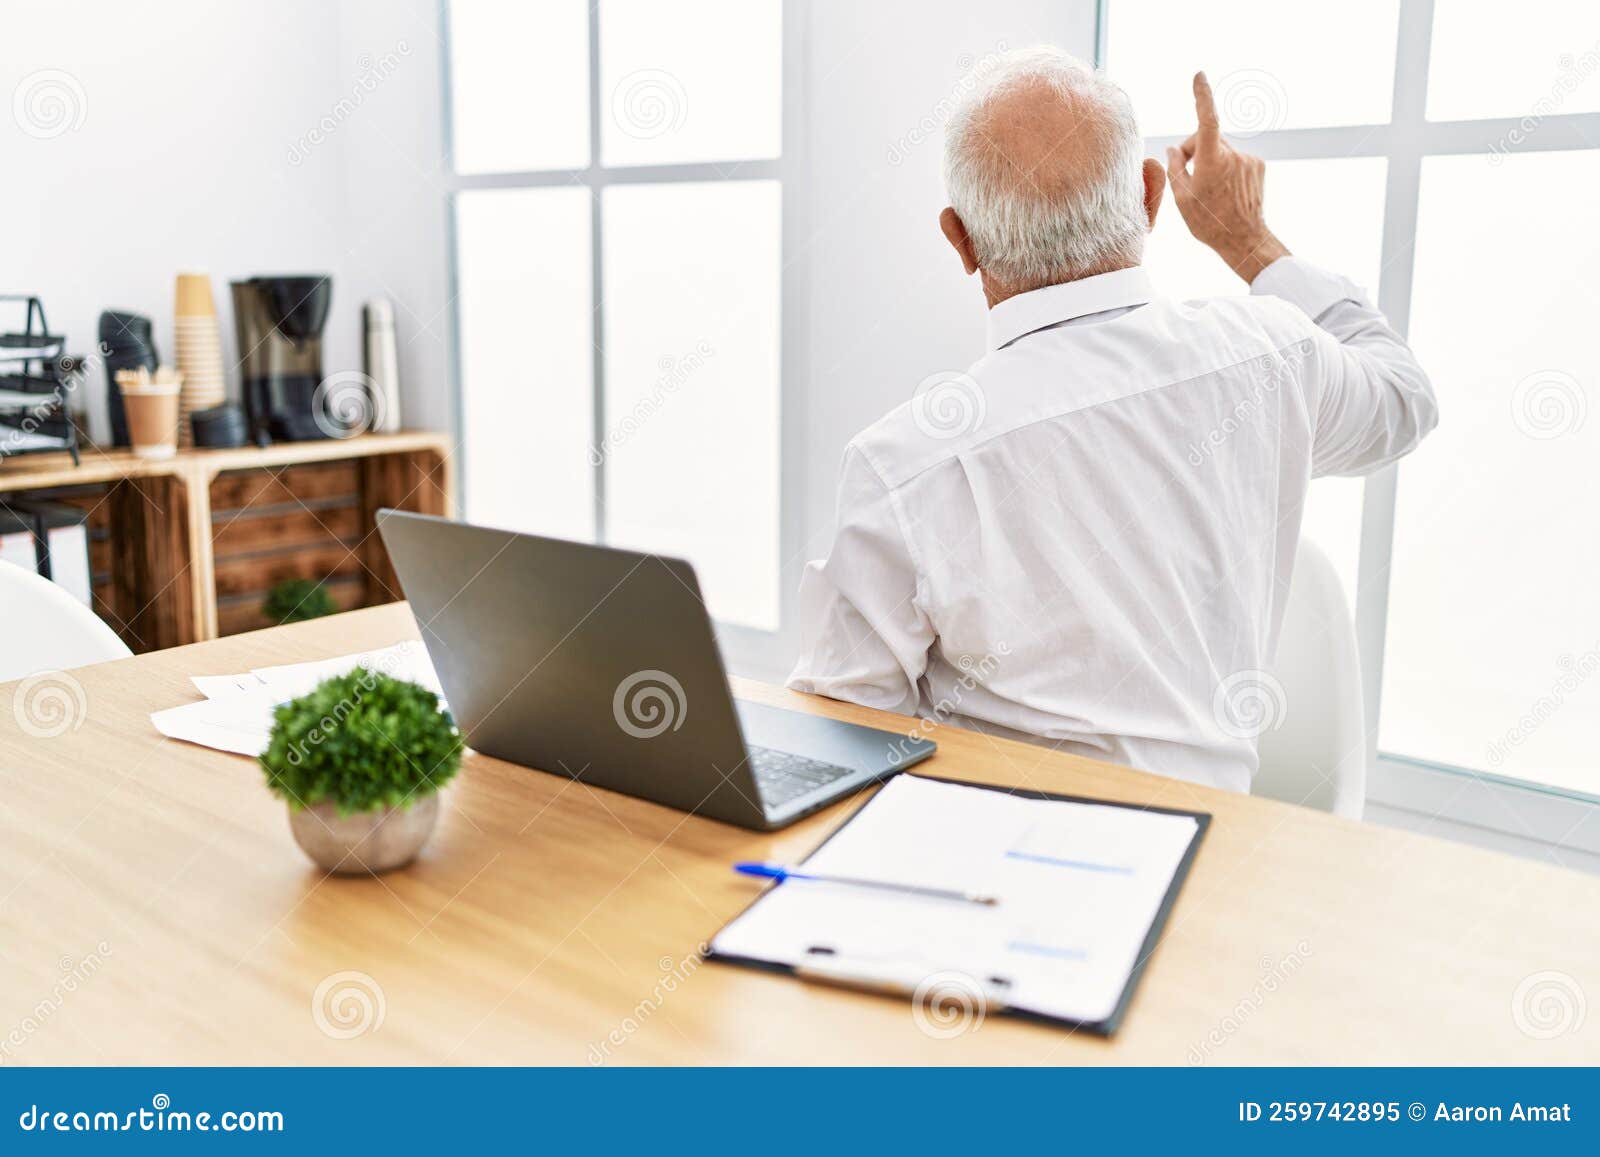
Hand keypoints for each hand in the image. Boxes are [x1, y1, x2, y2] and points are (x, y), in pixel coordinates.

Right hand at [1165, 72, 1288, 283]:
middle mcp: (1232, 155)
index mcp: (1211, 161)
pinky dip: (1227, 168)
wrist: (1244, 239)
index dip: (1202, 96)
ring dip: (1212, 161)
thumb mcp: (1182, 198)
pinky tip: (1225, 190)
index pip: (1207, 120)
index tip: (1199, 77)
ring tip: (1210, 190)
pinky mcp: (1258, 166)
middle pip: (1207, 138)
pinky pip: (1236, 159)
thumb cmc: (1209, 223)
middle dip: (1195, 149)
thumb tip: (1174, 150)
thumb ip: (1176, 168)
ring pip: (1222, 150)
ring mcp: (1248, 159)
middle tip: (1187, 174)